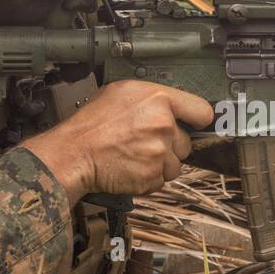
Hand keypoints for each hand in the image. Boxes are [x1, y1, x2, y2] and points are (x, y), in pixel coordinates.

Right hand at [23, 80, 213, 203]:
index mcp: (158, 99)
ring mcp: (160, 152)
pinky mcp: (153, 176)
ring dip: (160, 164)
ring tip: (135, 156)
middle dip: (170, 145)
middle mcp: (163, 125)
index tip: (194, 124)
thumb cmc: (91, 124)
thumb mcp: (120, 92)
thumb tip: (169, 104)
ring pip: (175, 165)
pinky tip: (131, 167)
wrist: (73, 154)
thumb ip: (151, 98)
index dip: (197, 119)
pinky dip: (148, 178)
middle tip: (144, 143)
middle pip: (186, 142)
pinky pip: (161, 180)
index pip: (201, 111)